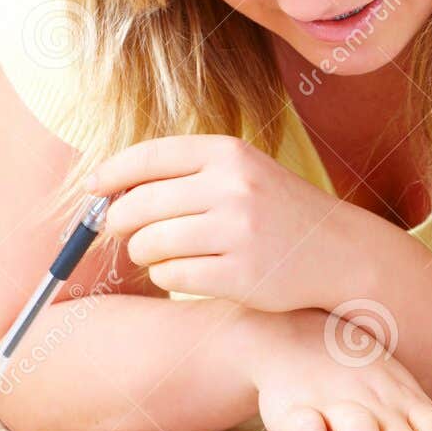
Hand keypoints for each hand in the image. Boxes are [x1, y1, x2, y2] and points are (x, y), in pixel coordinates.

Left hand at [88, 134, 376, 312]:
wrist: (339, 252)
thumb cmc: (279, 212)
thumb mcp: (244, 174)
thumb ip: (188, 175)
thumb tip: (110, 190)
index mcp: (230, 153)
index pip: (150, 157)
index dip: (111, 173)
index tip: (92, 189)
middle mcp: (233, 188)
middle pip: (140, 205)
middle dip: (118, 222)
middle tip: (119, 233)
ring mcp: (238, 232)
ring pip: (150, 244)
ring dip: (143, 253)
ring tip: (158, 254)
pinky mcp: (239, 275)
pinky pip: (171, 275)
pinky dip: (166, 276)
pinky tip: (182, 271)